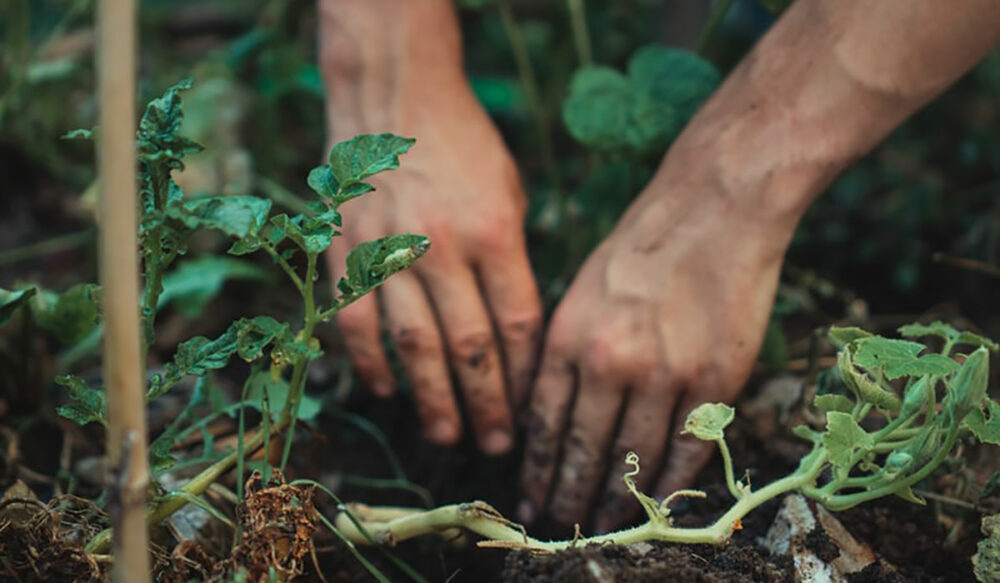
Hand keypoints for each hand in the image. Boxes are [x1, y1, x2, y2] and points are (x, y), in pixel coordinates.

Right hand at [320, 1, 541, 454]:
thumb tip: (516, 335)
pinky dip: (372, 363)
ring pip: (413, 346)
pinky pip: (358, 321)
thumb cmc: (464, 147)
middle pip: (470, 347)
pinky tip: (387, 392)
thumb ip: (513, 261)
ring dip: (431, 399)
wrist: (394, 97)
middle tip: (496, 446)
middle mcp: (442, 246)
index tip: (532, 410)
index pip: (517, 324)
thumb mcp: (510, 193)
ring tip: (448, 436)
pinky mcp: (347, 251)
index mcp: (495, 231)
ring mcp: (389, 250)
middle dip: (487, 405)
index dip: (525, 376)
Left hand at [519, 147, 799, 531]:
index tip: (530, 499)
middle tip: (560, 524)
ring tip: (604, 523)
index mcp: (568, 336)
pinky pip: (687, 449)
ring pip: (634, 459)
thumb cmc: (642, 244)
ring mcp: (665, 374)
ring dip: (617, 500)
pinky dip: (670, 484)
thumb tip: (547, 414)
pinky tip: (657, 504)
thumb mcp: (580, 290)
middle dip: (569, 495)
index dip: (537, 470)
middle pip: (583, 450)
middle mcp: (609, 361)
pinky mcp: (714, 380)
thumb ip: (563, 352)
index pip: (544, 424)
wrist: (714, 207)